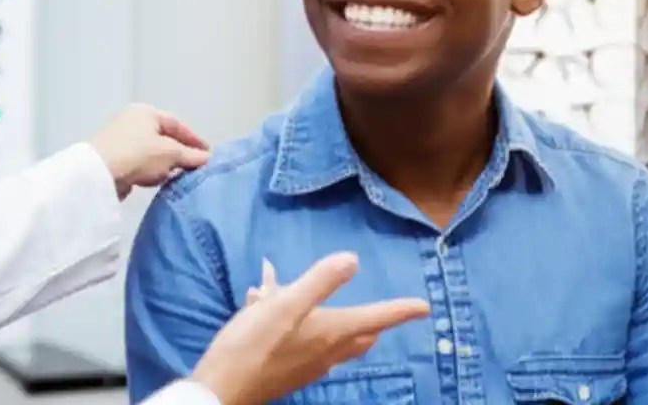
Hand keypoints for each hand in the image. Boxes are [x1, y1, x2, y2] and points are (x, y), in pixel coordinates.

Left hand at [89, 104, 209, 199]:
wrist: (99, 175)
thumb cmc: (137, 155)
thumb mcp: (170, 154)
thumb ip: (190, 156)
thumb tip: (206, 158)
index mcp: (145, 112)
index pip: (176, 123)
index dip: (194, 139)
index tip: (208, 154)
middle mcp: (131, 121)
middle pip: (163, 138)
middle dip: (179, 153)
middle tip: (194, 167)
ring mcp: (119, 139)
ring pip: (151, 152)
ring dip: (164, 164)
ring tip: (176, 176)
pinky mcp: (112, 158)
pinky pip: (138, 163)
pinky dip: (149, 171)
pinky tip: (154, 181)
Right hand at [189, 252, 429, 404]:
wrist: (222, 389)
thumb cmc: (253, 345)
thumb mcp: (285, 306)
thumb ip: (320, 282)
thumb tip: (352, 259)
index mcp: (330, 333)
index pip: (376, 319)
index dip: (401, 310)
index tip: (425, 306)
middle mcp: (326, 352)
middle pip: (360, 336)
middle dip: (374, 322)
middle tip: (384, 312)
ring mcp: (307, 364)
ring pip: (335, 341)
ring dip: (337, 322)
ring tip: (323, 301)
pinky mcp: (288, 369)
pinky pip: (305, 341)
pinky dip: (302, 323)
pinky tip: (268, 306)